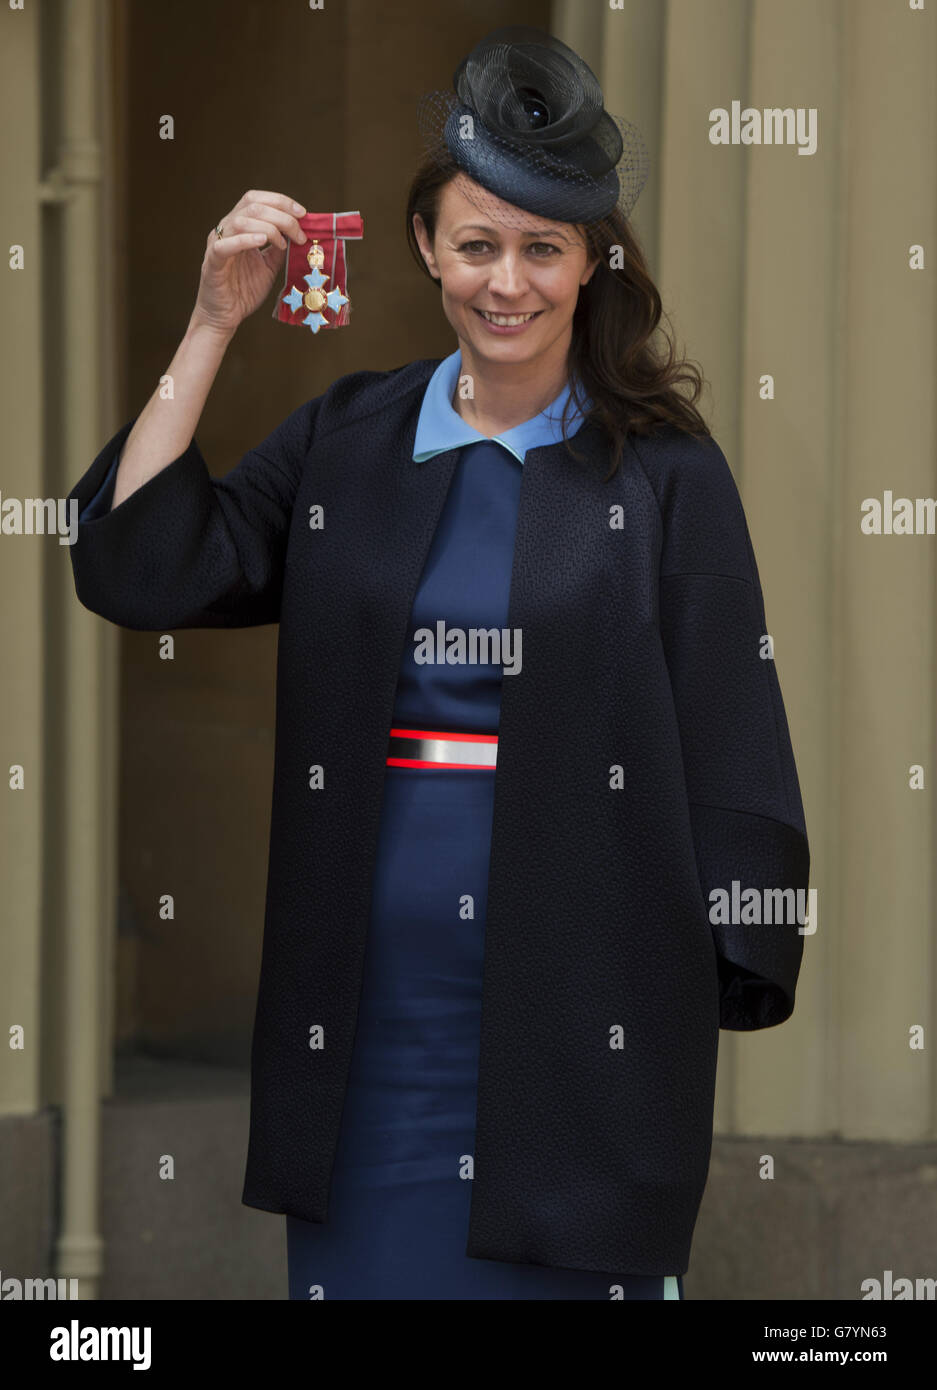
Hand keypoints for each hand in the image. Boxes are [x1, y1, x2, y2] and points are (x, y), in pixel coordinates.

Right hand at [191, 190, 307, 337]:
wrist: (225, 317)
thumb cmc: (244, 291)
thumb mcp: (269, 266)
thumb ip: (279, 249)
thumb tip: (297, 234)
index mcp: (239, 227)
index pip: (257, 199)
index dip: (281, 201)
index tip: (302, 213)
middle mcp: (226, 230)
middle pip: (252, 205)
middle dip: (281, 215)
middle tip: (299, 233)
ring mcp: (217, 244)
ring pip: (242, 221)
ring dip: (269, 228)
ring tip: (283, 244)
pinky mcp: (212, 262)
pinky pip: (225, 245)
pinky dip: (245, 240)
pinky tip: (262, 242)